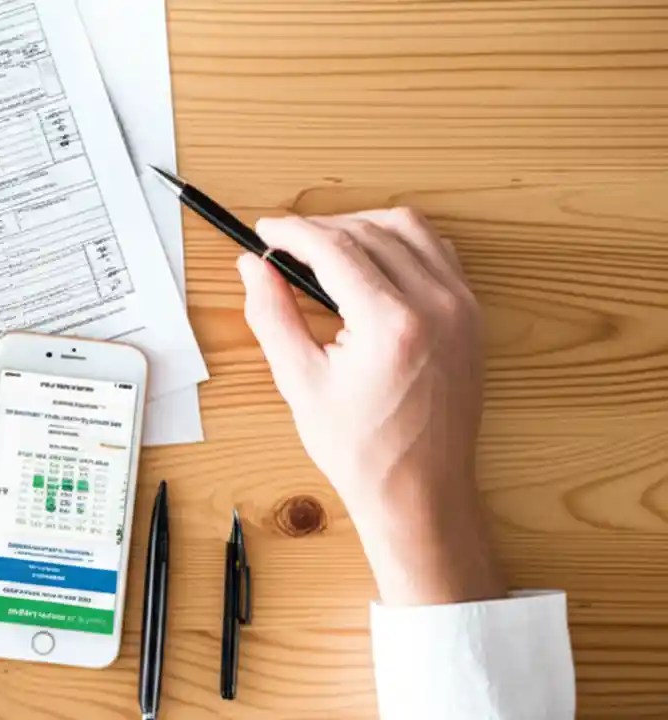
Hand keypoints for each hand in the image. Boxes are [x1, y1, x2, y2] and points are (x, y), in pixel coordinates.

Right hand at [238, 208, 504, 605]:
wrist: (421, 492)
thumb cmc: (362, 451)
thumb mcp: (300, 383)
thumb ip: (272, 315)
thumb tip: (252, 266)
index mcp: (391, 324)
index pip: (334, 248)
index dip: (292, 231)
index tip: (265, 230)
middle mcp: (436, 305)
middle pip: (370, 231)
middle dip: (321, 228)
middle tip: (285, 246)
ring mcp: (462, 308)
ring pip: (409, 229)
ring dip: (362, 226)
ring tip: (325, 247)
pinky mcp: (471, 315)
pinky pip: (438, 251)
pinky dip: (401, 242)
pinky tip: (371, 262)